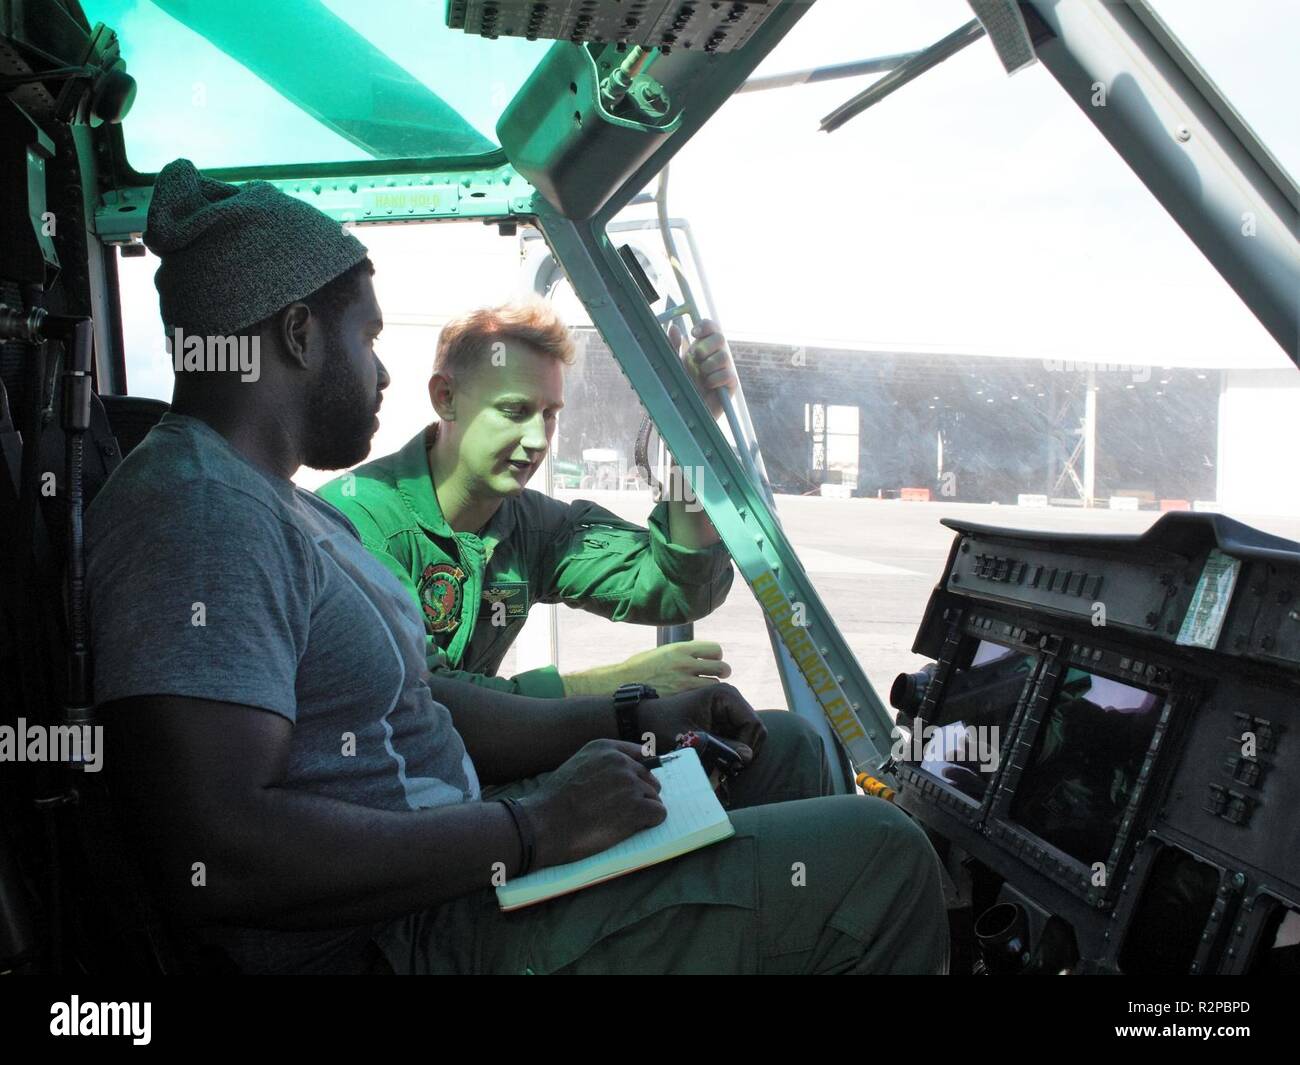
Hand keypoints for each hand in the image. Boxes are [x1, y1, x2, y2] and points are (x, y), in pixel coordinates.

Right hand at [520, 739, 664, 867]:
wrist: (544, 823)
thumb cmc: (554, 801)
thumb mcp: (576, 766)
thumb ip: (601, 765)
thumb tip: (624, 775)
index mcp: (605, 748)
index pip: (641, 754)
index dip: (640, 774)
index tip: (636, 787)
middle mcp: (621, 762)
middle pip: (650, 778)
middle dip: (641, 795)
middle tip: (622, 811)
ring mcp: (630, 784)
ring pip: (655, 797)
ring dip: (643, 811)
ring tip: (620, 821)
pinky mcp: (636, 807)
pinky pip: (659, 813)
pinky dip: (650, 823)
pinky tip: (633, 828)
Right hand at [617, 640, 731, 694]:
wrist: (621, 683)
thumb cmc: (641, 668)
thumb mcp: (663, 652)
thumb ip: (683, 653)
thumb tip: (702, 657)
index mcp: (680, 649)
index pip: (715, 649)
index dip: (716, 655)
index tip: (712, 660)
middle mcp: (684, 664)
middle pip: (720, 666)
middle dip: (722, 671)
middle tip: (718, 675)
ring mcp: (683, 682)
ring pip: (715, 684)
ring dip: (712, 686)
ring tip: (704, 688)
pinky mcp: (680, 698)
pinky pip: (702, 697)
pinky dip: (704, 698)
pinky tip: (697, 698)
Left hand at [639, 683, 765, 766]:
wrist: (646, 720)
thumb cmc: (663, 725)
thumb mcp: (690, 738)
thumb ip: (719, 746)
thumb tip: (747, 757)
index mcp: (725, 696)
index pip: (753, 724)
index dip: (746, 747)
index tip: (732, 764)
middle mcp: (732, 699)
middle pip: (756, 731)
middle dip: (744, 752)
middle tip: (727, 768)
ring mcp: (730, 710)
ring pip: (749, 738)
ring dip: (739, 754)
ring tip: (721, 765)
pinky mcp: (725, 721)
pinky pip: (740, 739)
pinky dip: (732, 752)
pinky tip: (718, 760)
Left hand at [673, 319, 737, 419]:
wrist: (687, 412)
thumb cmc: (681, 387)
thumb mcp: (674, 365)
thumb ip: (673, 347)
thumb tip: (674, 327)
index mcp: (703, 347)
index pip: (711, 327)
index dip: (705, 326)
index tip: (693, 333)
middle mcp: (716, 355)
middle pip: (720, 337)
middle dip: (706, 345)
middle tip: (696, 357)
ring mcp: (725, 368)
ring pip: (724, 356)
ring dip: (708, 365)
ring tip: (701, 377)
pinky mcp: (731, 384)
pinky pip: (727, 374)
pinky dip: (715, 379)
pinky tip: (708, 386)